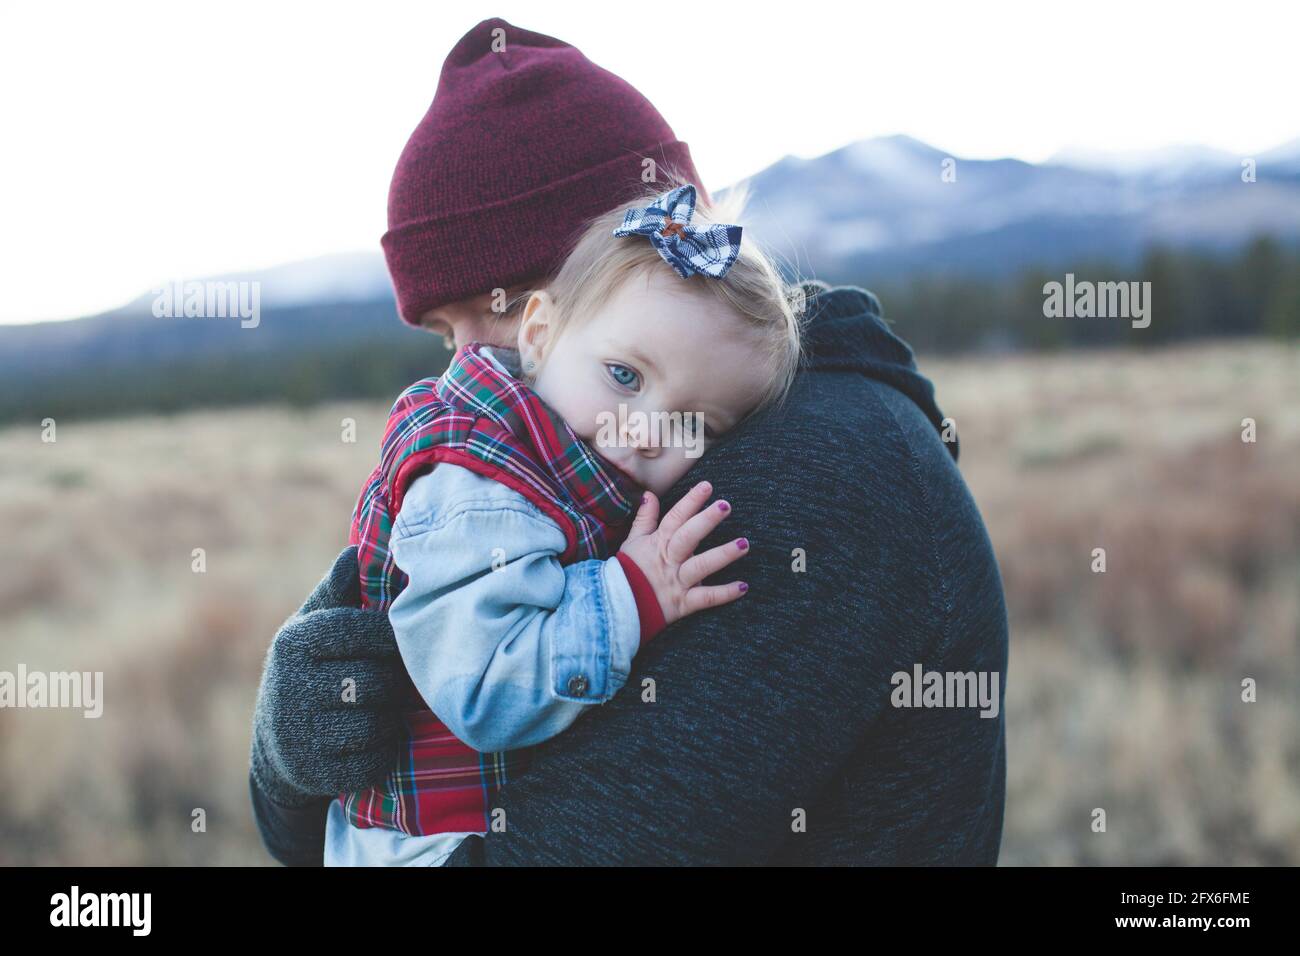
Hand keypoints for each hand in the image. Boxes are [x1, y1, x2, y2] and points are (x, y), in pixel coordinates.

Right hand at [250, 546, 407, 804]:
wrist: (279, 742)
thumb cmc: (313, 667)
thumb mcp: (315, 625)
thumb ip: (340, 591)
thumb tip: (357, 551)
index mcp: (296, 641)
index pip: (364, 631)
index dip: (392, 639)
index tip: (397, 644)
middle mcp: (291, 685)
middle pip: (377, 681)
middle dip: (395, 684)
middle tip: (396, 682)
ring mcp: (299, 734)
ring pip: (378, 723)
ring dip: (392, 719)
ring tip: (386, 710)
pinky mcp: (313, 773)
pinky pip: (373, 762)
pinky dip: (384, 753)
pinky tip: (376, 740)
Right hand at [617, 480, 749, 626]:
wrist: (618, 607)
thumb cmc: (627, 571)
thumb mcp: (632, 541)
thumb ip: (645, 518)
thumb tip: (650, 494)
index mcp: (658, 543)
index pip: (675, 518)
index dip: (690, 501)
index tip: (706, 486)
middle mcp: (669, 560)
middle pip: (688, 537)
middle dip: (706, 521)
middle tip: (725, 505)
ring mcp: (677, 582)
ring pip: (701, 566)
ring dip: (723, 555)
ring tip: (743, 544)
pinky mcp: (683, 603)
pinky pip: (706, 598)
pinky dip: (725, 593)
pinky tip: (743, 586)